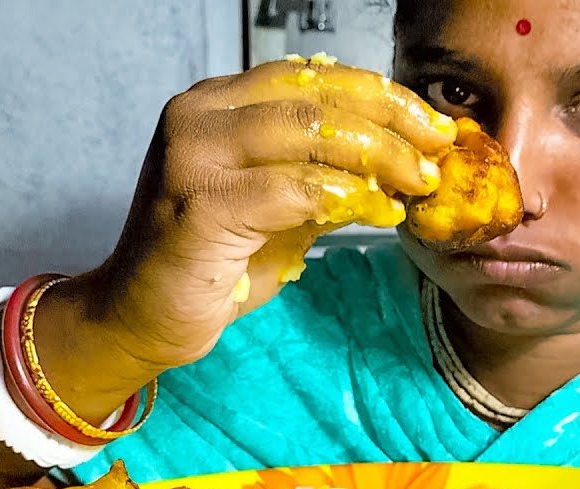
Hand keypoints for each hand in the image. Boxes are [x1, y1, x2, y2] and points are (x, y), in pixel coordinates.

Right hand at [82, 57, 456, 371]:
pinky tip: (375, 212)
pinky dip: (345, 197)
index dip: (380, 96)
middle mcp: (199, 115)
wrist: (142, 318)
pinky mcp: (199, 203)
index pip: (311, 78)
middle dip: (391, 121)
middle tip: (437, 151)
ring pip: (309, 132)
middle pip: (316, 97)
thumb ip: (326, 173)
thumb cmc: (213, 264)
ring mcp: (193, 155)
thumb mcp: (281, 207)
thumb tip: (403, 158)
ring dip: (378, 157)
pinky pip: (292, 188)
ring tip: (417, 183)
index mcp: (216, 103)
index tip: (430, 124)